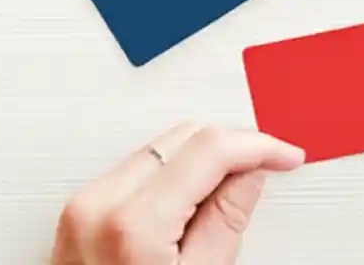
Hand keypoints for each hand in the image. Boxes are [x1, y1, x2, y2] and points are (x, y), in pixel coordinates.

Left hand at [50, 123, 303, 264]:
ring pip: (161, 148)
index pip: (209, 149)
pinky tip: (193, 198)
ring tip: (229, 192)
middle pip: (183, 138)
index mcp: (133, 224)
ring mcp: (83, 206)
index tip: (283, 156)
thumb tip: (250, 174)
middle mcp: (99, 204)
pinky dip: (172, 173)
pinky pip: (137, 169)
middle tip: (265, 167)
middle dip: (232, 147)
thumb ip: (227, 221)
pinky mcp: (79, 211)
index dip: (258, 146)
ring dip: (201, 158)